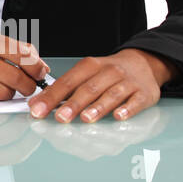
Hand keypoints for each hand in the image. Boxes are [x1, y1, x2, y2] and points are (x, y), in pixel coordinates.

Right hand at [0, 28, 50, 99]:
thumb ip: (15, 50)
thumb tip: (41, 65)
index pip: (20, 54)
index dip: (36, 67)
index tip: (41, 73)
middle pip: (14, 77)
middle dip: (27, 86)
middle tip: (28, 87)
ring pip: (2, 93)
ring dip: (8, 94)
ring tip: (2, 88)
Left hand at [27, 49, 172, 122]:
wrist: (144, 63)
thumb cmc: (109, 72)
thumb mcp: (87, 73)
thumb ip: (65, 88)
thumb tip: (40, 103)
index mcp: (90, 66)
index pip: (67, 81)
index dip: (52, 96)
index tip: (38, 109)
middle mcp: (108, 72)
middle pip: (88, 88)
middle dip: (72, 104)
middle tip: (60, 117)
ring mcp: (127, 83)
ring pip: (111, 94)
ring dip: (97, 107)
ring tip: (85, 118)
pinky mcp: (144, 93)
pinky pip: (135, 102)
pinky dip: (127, 109)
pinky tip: (118, 116)